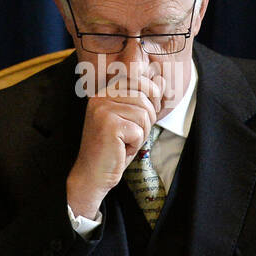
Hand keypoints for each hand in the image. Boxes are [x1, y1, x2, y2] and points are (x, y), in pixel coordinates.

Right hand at [66, 64, 164, 217]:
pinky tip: (121, 149)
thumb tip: (162, 80)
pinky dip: (135, 144)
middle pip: (143, 97)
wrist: (93, 175)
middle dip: (146, 119)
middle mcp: (100, 97)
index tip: (142, 117)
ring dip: (141, 133)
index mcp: (104, 92)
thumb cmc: (114, 148)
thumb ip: (145, 99)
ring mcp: (103, 110)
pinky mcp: (109, 125)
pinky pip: (139, 130)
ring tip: (125, 142)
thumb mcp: (132, 119)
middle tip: (131, 134)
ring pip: (144, 114)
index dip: (149, 98)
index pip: (138, 81)